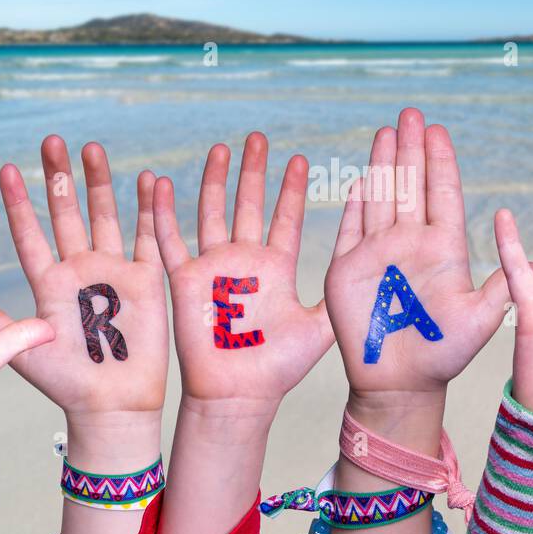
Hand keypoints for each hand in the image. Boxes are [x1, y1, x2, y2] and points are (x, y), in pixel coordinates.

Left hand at [0, 137, 168, 422]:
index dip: (18, 203)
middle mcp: (81, 269)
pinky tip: (151, 180)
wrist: (113, 405)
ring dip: (100, 182)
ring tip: (91, 148)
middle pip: (68, 213)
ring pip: (107, 216)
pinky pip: (150, 237)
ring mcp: (115, 271)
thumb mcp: (21, 352)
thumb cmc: (66, 385)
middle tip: (51, 140)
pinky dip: (151, 209)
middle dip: (60, 177)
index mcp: (50, 282)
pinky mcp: (147, 280)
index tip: (6, 169)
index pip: (30, 233)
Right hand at [152, 131, 333, 409]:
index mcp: (276, 267)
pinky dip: (162, 213)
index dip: (291, 189)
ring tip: (220, 149)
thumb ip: (337, 294)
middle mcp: (245, 261)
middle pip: (248, 204)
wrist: (239, 396)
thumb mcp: (319, 327)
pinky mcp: (185, 281)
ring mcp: (214, 268)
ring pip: (212, 212)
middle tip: (259, 137)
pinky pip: (170, 241)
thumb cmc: (279, 368)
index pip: (285, 217)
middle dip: (253, 171)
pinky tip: (161, 183)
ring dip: (215, 181)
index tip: (299, 159)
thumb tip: (370, 265)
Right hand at [325, 109, 532, 402]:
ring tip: (387, 131)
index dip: (439, 162)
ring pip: (381, 197)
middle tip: (412, 113)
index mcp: (442, 249)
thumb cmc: (443, 355)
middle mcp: (410, 243)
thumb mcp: (480, 319)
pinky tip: (360, 177)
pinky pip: (350, 227)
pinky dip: (354, 203)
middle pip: (410, 185)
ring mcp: (377, 253)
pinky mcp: (347, 269)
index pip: (442, 194)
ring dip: (383, 164)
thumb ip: (504, 288)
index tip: (439, 131)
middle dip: (410, 149)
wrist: (399, 383)